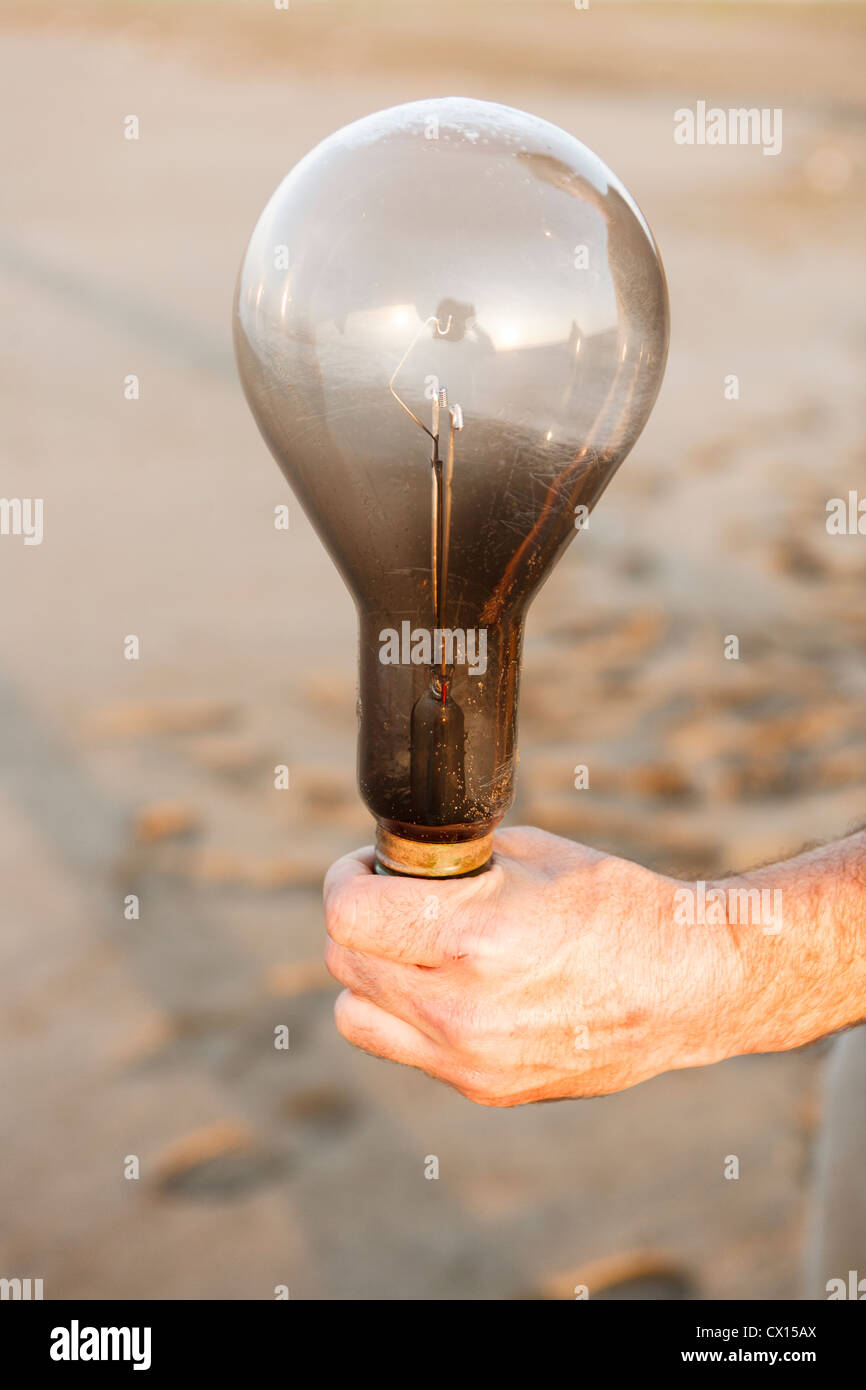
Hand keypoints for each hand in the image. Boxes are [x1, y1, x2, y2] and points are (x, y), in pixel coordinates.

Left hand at [323, 826, 738, 1105]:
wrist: (692, 985)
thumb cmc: (617, 906)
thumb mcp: (531, 855)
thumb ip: (453, 865)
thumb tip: (398, 864)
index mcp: (471, 938)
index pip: (348, 914)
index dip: (348, 877)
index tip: (367, 865)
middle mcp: (460, 1008)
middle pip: (344, 961)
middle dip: (360, 920)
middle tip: (393, 896)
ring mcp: (470, 1059)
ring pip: (355, 1014)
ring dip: (370, 974)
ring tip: (412, 947)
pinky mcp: (485, 1088)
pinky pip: (403, 1048)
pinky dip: (408, 1014)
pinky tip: (450, 986)